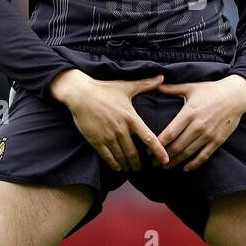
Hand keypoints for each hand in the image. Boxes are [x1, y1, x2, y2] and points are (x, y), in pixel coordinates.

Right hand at [48, 70, 169, 171]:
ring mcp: (108, 136)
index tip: (165, 160)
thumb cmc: (105, 89)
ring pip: (121, 157)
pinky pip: (107, 157)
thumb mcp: (126, 86)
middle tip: (142, 168)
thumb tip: (162, 77)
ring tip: (131, 168)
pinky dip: (114, 165)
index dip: (158, 151)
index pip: (149, 138)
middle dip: (139, 163)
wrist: (81, 94)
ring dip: (127, 165)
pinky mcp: (96, 140)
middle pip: (134, 153)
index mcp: (131, 118)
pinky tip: (118, 167)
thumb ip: (146, 84)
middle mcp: (121, 129)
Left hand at [155, 75, 245, 171]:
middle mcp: (198, 126)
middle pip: (177, 146)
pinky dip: (193, 164)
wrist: (236, 95)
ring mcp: (208, 134)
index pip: (170, 132)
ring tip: (165, 167)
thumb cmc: (211, 90)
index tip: (149, 150)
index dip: (158, 144)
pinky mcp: (217, 140)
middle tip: (153, 162)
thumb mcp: (191, 87)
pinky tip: (185, 168)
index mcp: (189, 112)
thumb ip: (172, 88)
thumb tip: (156, 84)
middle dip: (163, 156)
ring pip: (188, 153)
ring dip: (175, 162)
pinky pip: (204, 156)